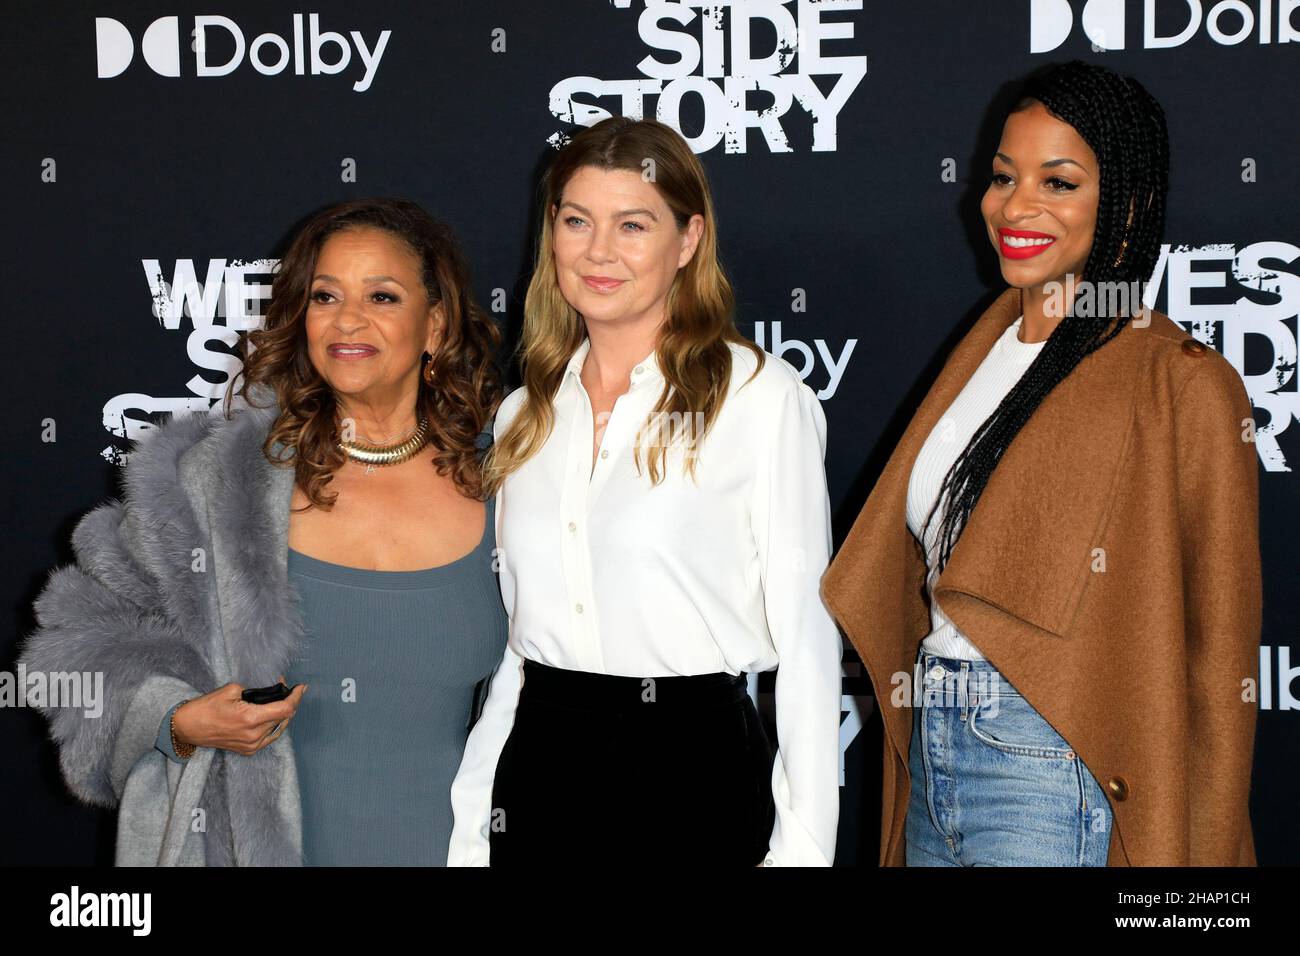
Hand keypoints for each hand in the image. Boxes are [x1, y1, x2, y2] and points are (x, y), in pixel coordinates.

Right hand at [172, 675, 307, 756]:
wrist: (188, 728)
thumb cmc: (207, 707)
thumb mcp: (232, 690)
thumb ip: (256, 691)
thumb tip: (272, 690)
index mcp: (251, 718)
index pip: (285, 709)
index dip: (296, 697)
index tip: (301, 687)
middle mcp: (254, 735)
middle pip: (283, 717)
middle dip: (288, 701)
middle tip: (285, 688)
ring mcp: (252, 745)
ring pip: (278, 727)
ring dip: (282, 714)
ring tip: (280, 701)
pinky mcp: (248, 750)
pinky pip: (270, 737)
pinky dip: (275, 725)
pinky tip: (274, 716)